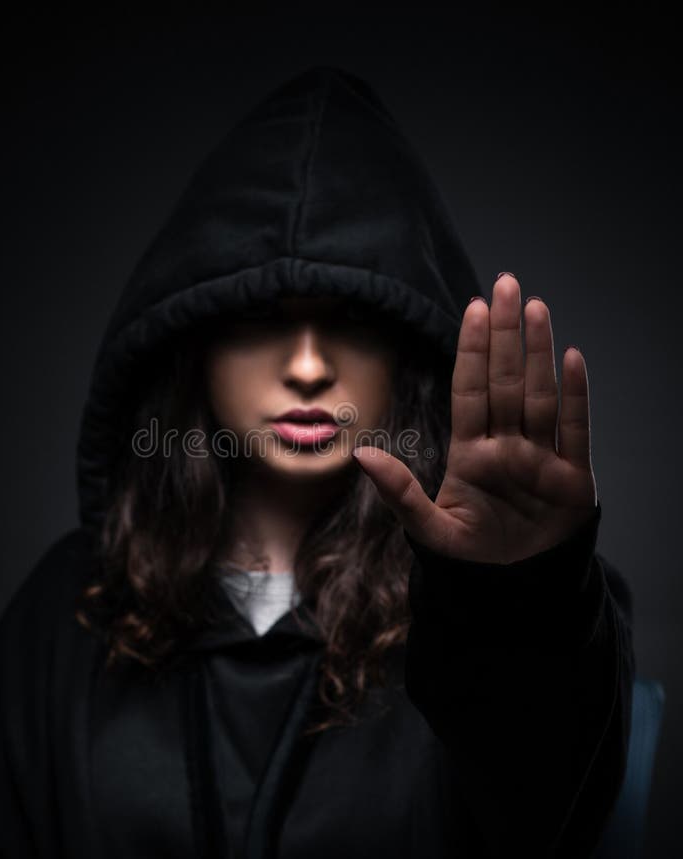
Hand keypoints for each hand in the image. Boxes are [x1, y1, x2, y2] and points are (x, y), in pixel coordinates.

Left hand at [353, 273, 597, 564]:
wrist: (512, 592)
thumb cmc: (470, 560)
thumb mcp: (429, 529)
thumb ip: (398, 492)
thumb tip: (361, 454)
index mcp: (472, 454)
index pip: (471, 391)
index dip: (472, 351)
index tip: (471, 309)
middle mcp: (507, 447)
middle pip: (507, 381)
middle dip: (505, 334)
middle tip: (505, 285)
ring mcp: (541, 459)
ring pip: (540, 395)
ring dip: (538, 352)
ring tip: (533, 308)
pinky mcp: (573, 479)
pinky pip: (576, 431)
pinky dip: (576, 397)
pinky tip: (572, 359)